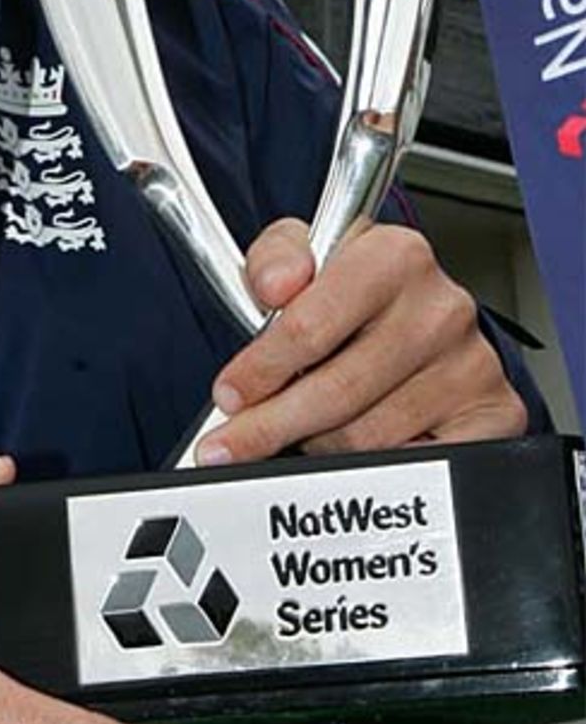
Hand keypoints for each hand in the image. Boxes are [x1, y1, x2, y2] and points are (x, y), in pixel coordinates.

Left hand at [194, 217, 527, 464]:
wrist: (418, 310)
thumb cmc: (354, 288)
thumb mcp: (307, 253)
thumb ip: (275, 258)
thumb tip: (276, 285)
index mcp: (395, 255)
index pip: (311, 326)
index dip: (261, 369)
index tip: (229, 396)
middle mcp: (442, 308)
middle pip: (337, 392)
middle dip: (273, 425)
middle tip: (234, 444)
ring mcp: (472, 365)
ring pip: (369, 438)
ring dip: (319, 444)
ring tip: (301, 431)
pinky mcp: (494, 416)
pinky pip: (414, 468)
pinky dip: (375, 470)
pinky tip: (352, 454)